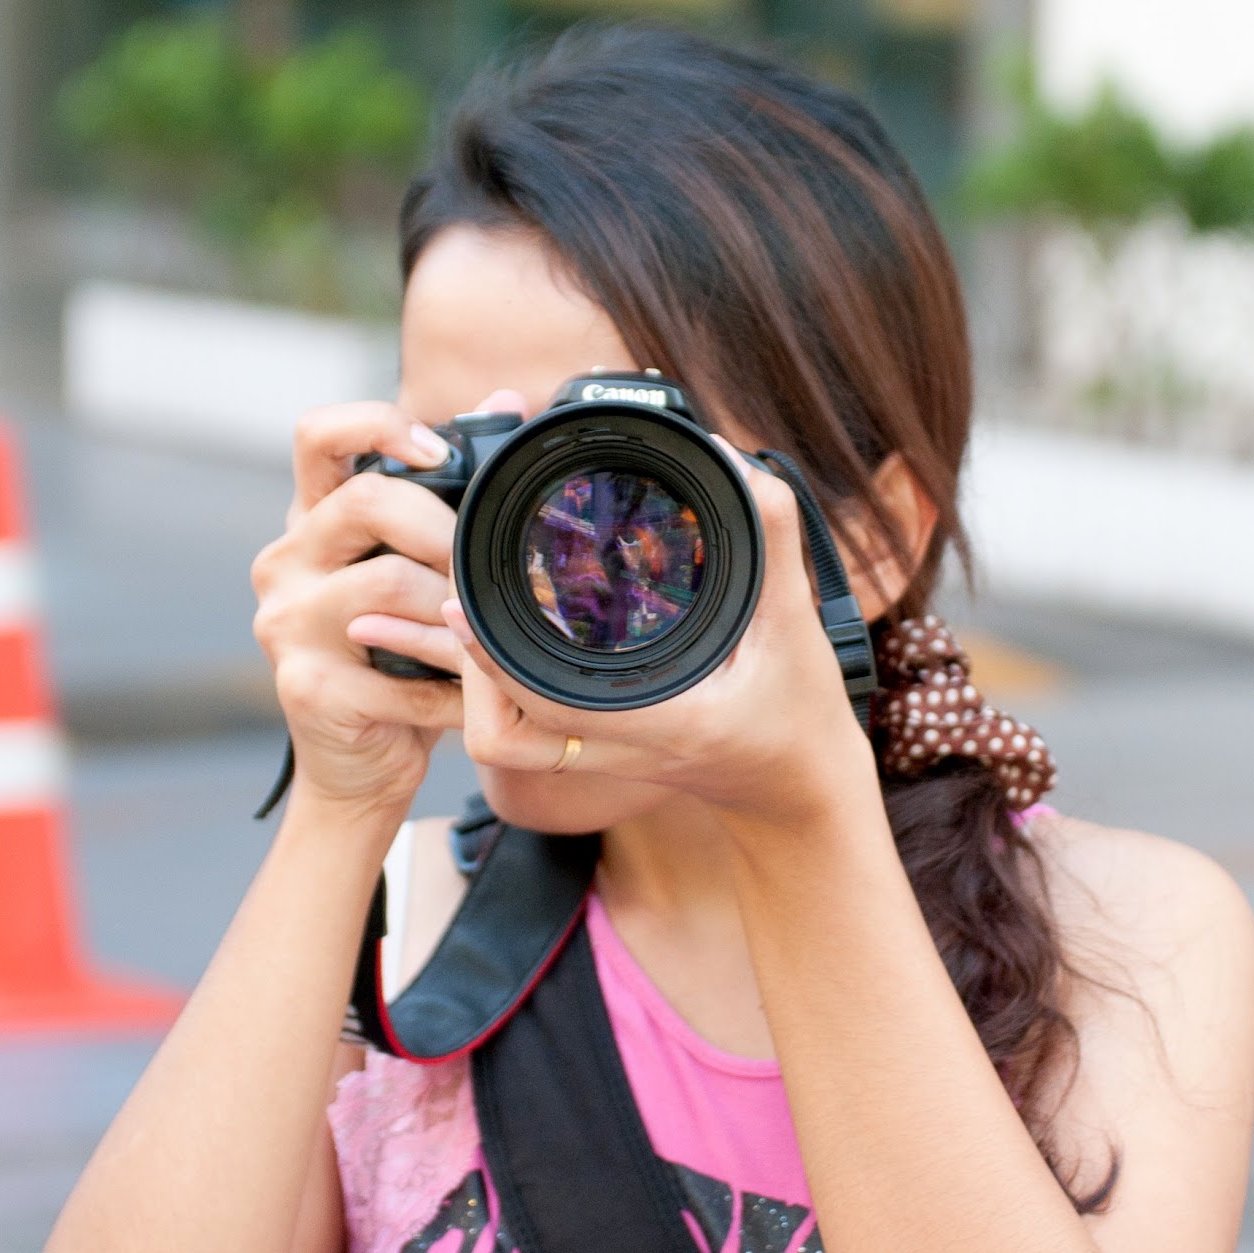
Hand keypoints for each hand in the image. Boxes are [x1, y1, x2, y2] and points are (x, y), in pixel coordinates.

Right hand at [250, 400, 469, 816]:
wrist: (357, 766)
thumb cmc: (397, 661)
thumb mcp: (418, 571)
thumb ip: (450, 495)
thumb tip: (507, 403)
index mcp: (311, 523)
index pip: (319, 435)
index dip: (379, 423)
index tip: (440, 451)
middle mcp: (283, 563)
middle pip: (364, 500)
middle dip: (442, 527)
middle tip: (482, 565)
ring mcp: (285, 625)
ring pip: (389, 584)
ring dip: (454, 612)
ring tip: (483, 637)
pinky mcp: (306, 686)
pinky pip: (402, 672)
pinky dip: (454, 688)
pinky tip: (475, 698)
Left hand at [416, 443, 878, 826]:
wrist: (798, 786)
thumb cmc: (801, 713)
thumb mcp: (795, 622)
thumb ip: (771, 541)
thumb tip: (738, 464)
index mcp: (661, 724)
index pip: (549, 705)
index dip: (491, 660)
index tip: (456, 604)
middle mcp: (619, 749)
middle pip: (501, 735)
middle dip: (463, 670)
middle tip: (452, 599)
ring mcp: (602, 757)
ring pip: (505, 743)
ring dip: (474, 687)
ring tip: (466, 617)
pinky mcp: (597, 752)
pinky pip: (525, 734)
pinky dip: (499, 695)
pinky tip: (496, 645)